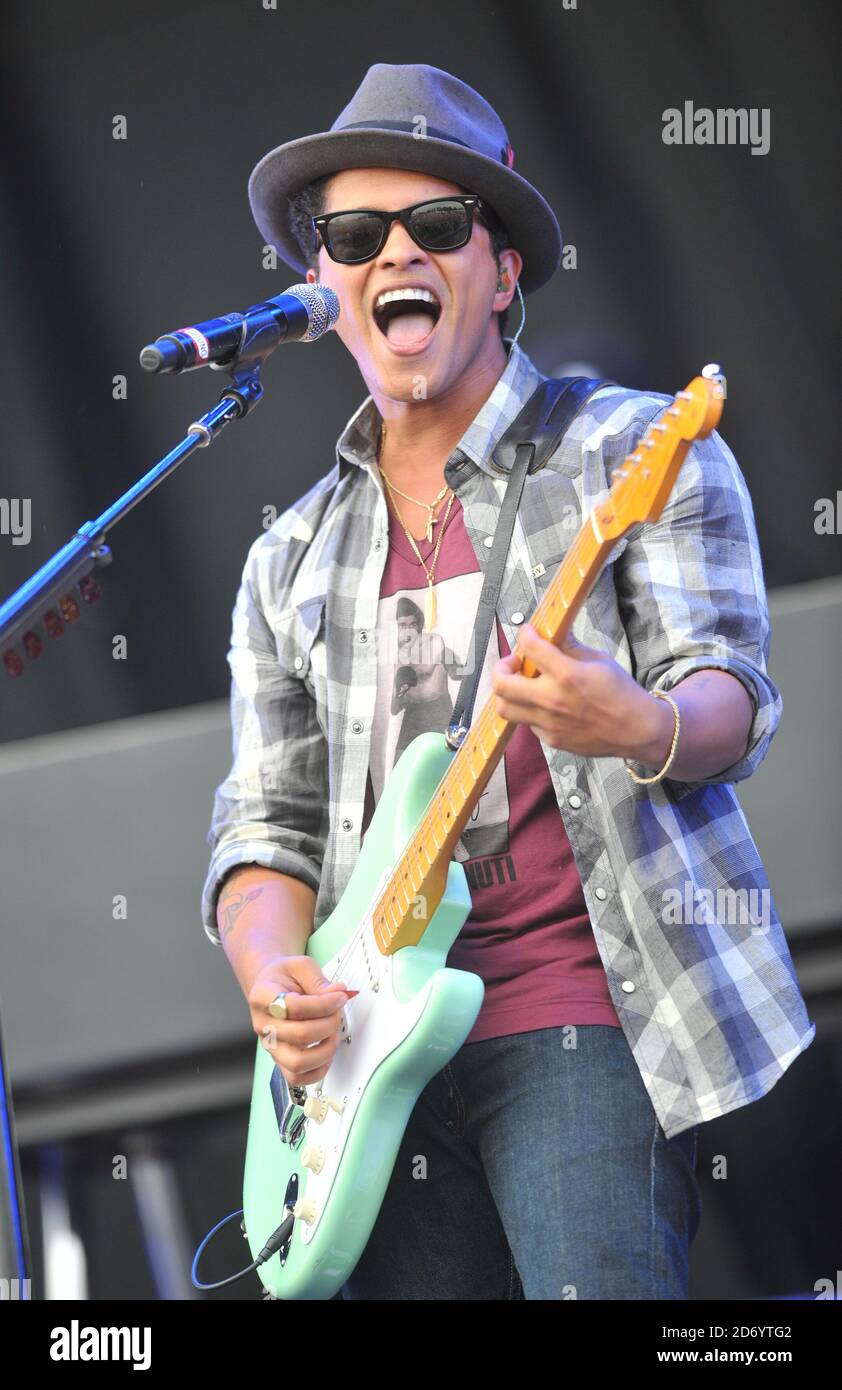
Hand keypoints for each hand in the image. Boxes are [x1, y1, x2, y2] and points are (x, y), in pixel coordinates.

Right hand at [248, 956, 354, 1087]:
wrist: (270, 986)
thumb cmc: (284, 977)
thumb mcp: (300, 966)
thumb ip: (319, 980)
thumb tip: (338, 994)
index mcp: (263, 997)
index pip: (294, 1007)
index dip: (324, 1003)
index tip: (340, 996)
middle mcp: (264, 1025)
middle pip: (299, 1035)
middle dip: (329, 1024)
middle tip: (338, 1013)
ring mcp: (271, 1046)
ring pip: (297, 1063)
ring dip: (325, 1050)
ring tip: (333, 1034)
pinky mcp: (279, 1060)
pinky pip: (296, 1078)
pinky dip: (318, 1070)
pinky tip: (326, 1053)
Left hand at [491, 622, 670, 763]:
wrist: (637, 730)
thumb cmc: (620, 692)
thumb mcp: (598, 660)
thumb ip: (569, 646)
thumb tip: (550, 631)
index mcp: (568, 675)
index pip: (530, 647)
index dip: (525, 634)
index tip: (528, 633)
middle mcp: (553, 700)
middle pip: (501, 684)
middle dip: (501, 667)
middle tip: (513, 663)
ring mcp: (549, 724)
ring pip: (505, 708)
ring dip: (508, 692)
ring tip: (521, 685)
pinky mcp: (551, 740)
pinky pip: (527, 722)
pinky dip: (530, 710)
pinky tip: (544, 704)